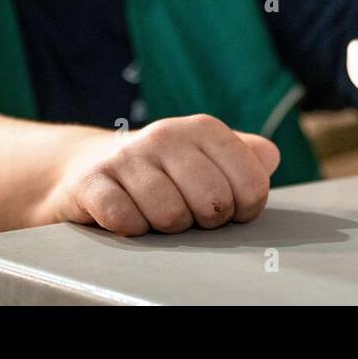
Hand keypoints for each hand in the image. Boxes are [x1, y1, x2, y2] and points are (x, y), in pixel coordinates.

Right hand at [46, 115, 281, 235]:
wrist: (88, 167)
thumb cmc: (163, 170)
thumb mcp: (207, 156)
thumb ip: (248, 157)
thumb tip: (269, 159)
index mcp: (205, 129)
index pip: (251, 185)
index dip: (244, 210)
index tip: (229, 210)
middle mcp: (168, 134)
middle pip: (214, 203)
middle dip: (206, 222)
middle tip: (190, 215)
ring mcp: (128, 156)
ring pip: (171, 216)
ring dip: (166, 228)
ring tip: (157, 214)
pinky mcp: (92, 180)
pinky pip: (126, 220)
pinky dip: (132, 229)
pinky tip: (128, 217)